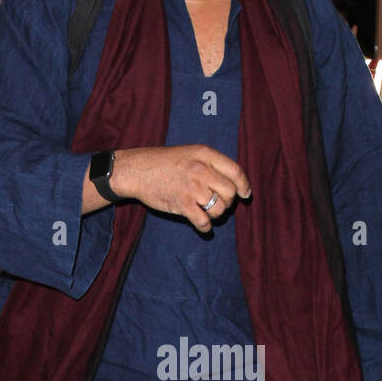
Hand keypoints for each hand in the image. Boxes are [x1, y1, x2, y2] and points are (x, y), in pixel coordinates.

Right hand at [111, 145, 250, 232]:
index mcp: (205, 154)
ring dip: (216, 214)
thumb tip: (234, 183)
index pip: (235, 171)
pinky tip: (202, 224)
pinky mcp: (182, 204)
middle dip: (228, 202)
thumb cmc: (164, 163)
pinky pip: (204, 221)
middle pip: (229, 192)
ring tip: (207, 211)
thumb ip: (211, 164)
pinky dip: (205, 226)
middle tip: (218, 203)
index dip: (243, 185)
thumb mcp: (190, 153)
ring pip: (219, 208)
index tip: (244, 194)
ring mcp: (192, 187)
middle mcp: (201, 169)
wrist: (137, 170)